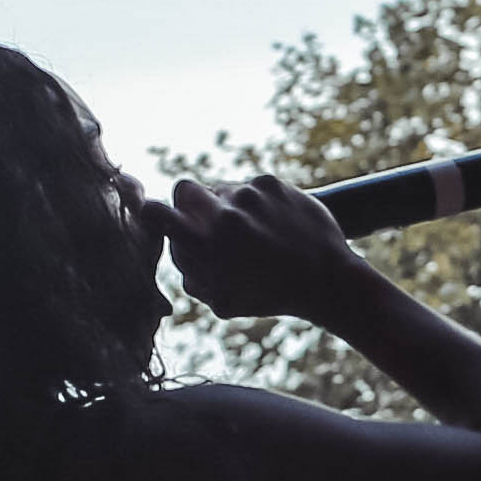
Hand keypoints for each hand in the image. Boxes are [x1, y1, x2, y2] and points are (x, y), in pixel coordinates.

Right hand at [154, 171, 375, 328]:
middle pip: (184, 188)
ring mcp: (249, 193)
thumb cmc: (270, 295)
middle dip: (189, 205)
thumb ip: (191, 272)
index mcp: (206, 243)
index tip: (161, 219)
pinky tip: (273, 225)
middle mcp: (224, 211)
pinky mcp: (272, 182)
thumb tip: (177, 246)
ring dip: (228, 207)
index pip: (157, 212)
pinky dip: (256, 203)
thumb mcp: (221, 299)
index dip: (153, 214)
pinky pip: (250, 187)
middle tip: (207, 224)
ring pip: (221, 189)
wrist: (327, 279)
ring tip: (254, 234)